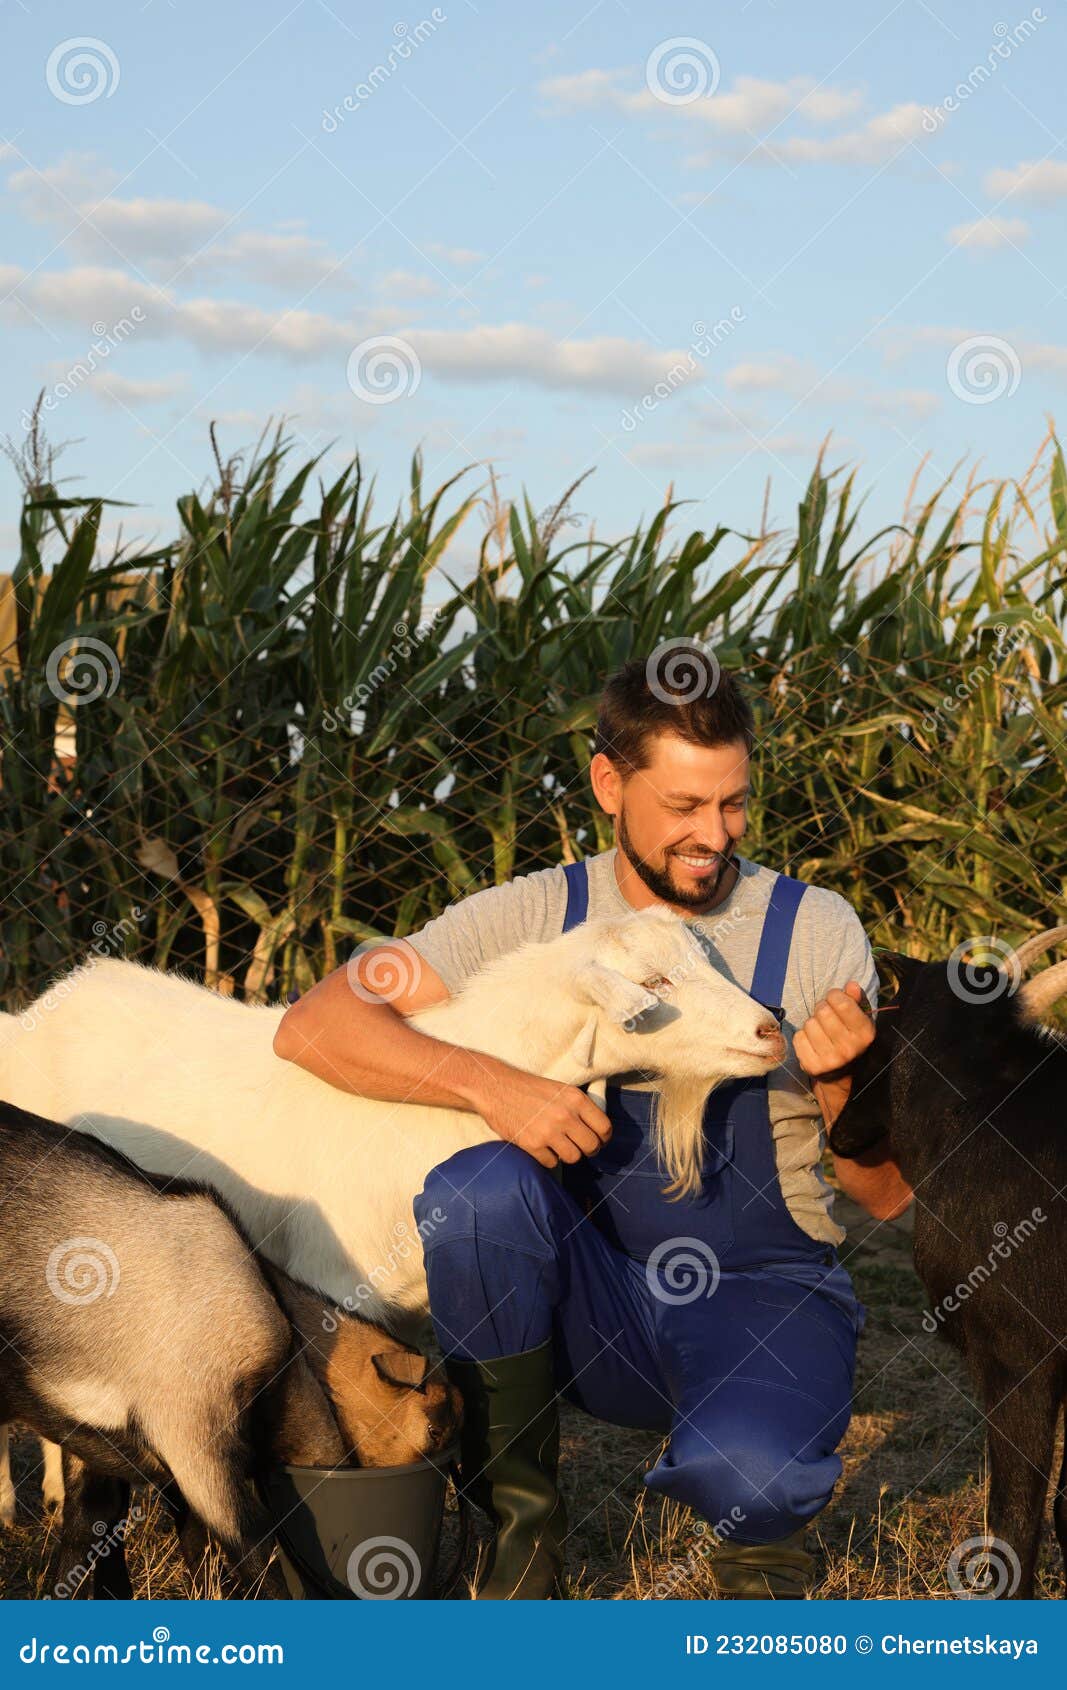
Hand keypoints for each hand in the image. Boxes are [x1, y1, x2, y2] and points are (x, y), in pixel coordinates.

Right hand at [473, 1068, 612, 1170]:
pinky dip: (548, 1158)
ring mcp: (548, 1132)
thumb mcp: (560, 1090)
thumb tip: (597, 1129)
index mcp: (576, 1099)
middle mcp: (565, 1116)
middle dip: (587, 1149)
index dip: (603, 1138)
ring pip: (573, 1158)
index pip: (604, 1128)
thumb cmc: (529, 1089)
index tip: (598, 1140)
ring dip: (567, 1155)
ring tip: (558, 1145)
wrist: (496, 1088)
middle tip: (579, 1146)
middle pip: (591, 1146)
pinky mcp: (532, 1145)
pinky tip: (541, 1146)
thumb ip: (579, 1107)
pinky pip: (551, 1163)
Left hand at [794, 981, 874, 1080]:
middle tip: (826, 1016)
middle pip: (823, 1011)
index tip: (835, 999)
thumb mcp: (860, 1019)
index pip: (842, 1003)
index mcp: (864, 1034)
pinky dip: (803, 1036)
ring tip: (821, 1031)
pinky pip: (798, 1037)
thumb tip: (851, 985)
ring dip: (812, 1023)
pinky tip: (812, 1042)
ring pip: (809, 1024)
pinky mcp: (812, 1066)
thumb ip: (856, 1000)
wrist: (841, 1074)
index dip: (835, 995)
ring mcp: (831, 1060)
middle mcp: (849, 1048)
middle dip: (822, 1009)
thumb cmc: (850, 1038)